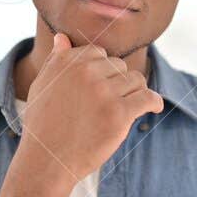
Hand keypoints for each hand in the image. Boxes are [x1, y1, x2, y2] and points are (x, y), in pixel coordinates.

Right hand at [18, 32, 163, 182]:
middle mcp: (85, 72)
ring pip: (135, 80)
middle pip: (119, 65)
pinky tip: (152, 108)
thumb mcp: (42, 86)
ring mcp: (103, 92)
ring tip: (127, 107)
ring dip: (134, 92)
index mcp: (66, 62)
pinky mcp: (119, 113)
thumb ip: (56, 61)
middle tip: (110, 102)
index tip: (100, 86)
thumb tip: (63, 38)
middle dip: (118, 81)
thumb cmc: (44, 124)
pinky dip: (154, 102)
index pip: (98, 53)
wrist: (48, 158)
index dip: (102, 70)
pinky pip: (148, 98)